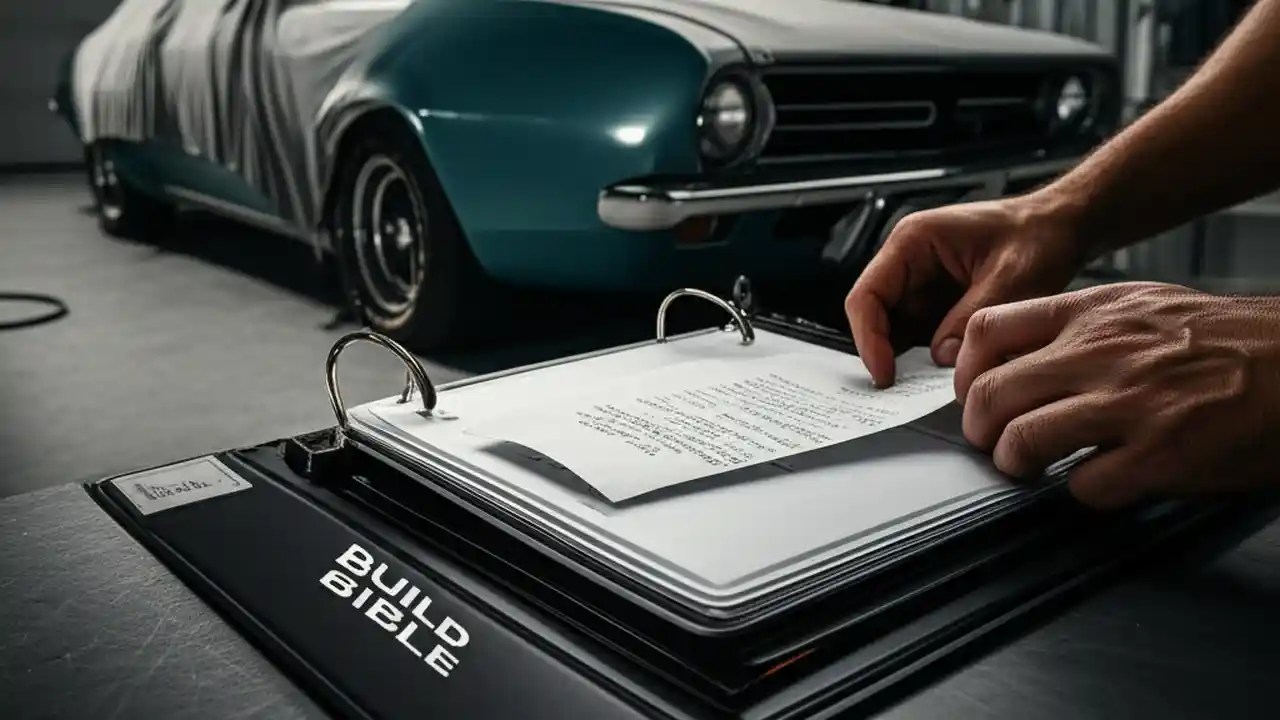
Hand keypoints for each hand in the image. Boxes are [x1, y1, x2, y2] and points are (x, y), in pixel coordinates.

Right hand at [845, 194, 1084, 386]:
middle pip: (876, 317)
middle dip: (886, 354)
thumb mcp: (1010, 277)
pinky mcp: (938, 305)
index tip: (884, 374)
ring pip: (896, 332)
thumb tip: (941, 358)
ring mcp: (922, 285)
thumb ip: (971, 317)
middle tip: (902, 393)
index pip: (867, 295)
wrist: (1062, 227)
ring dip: (908, 360)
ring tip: (927, 389)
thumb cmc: (1038, 234)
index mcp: (913, 242)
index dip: (868, 338)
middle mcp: (909, 263)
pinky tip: (945, 377)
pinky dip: (928, 360)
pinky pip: (921, 337)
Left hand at [955, 282, 1279, 508]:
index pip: (987, 330)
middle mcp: (1102, 354)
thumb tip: (1019, 357)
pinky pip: (1084, 486)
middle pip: (990, 393)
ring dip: (1015, 463)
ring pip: (1022, 440)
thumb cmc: (1227, 340)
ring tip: (1029, 467)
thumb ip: (1077, 326)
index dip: (964, 370)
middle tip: (992, 440)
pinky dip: (1082, 491)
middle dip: (979, 427)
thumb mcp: (1141, 306)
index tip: (973, 392)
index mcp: (1093, 313)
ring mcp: (1129, 405)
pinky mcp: (1159, 456)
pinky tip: (1099, 481)